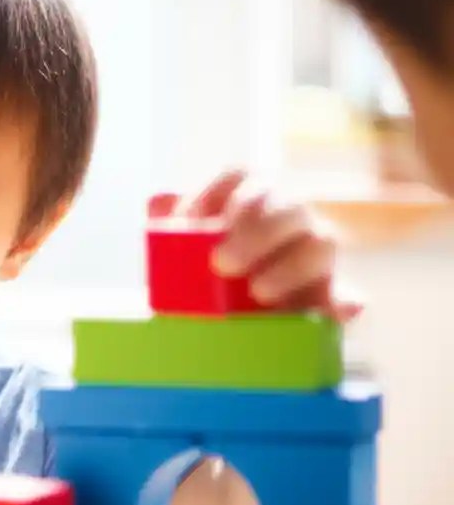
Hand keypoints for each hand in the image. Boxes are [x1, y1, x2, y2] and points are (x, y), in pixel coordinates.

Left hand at [148, 169, 362, 322]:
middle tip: (220, 264)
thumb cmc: (193, 281)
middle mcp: (288, 216)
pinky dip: (343, 303)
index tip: (188, 222)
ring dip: (289, 268)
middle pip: (286, 206)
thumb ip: (171, 228)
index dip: (213, 192)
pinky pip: (347, 294)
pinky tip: (335, 312)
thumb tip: (156, 202)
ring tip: (259, 292)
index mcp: (249, 197)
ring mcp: (314, 253)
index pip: (238, 177)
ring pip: (321, 243)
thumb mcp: (177, 255)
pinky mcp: (330, 293)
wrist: (216, 327)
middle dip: (256, 233)